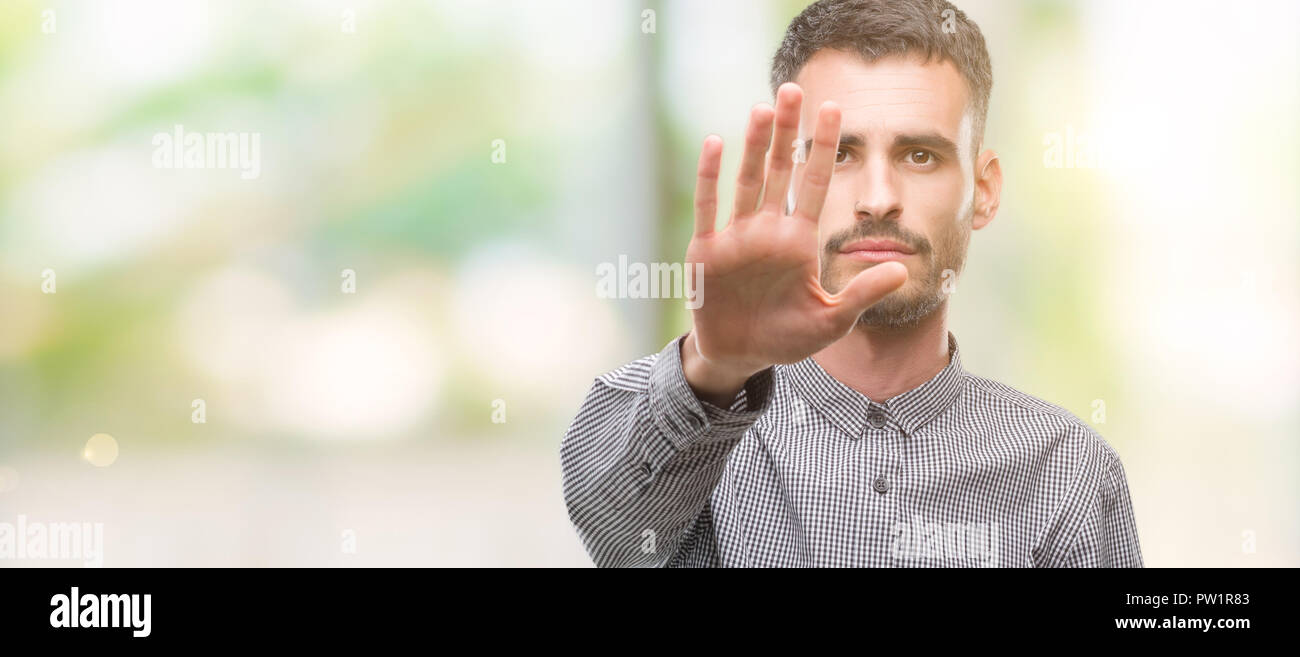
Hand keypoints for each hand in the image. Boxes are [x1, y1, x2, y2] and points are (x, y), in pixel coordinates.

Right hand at [681, 83, 907, 404]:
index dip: (824, 149)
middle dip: (788, 131)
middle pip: (779, 170)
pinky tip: (714, 143)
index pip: (815, 184)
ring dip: (753, 145)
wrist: (740, 357)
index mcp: (799, 241)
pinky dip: (710, 177)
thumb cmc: (786, 338)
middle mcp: (768, 231)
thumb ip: (863, 294)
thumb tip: (901, 268)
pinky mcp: (707, 251)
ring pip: (747, 181)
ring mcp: (737, 238)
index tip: (836, 110)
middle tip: (793, 89)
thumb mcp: (832, 320)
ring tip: (762, 108)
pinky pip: (708, 207)